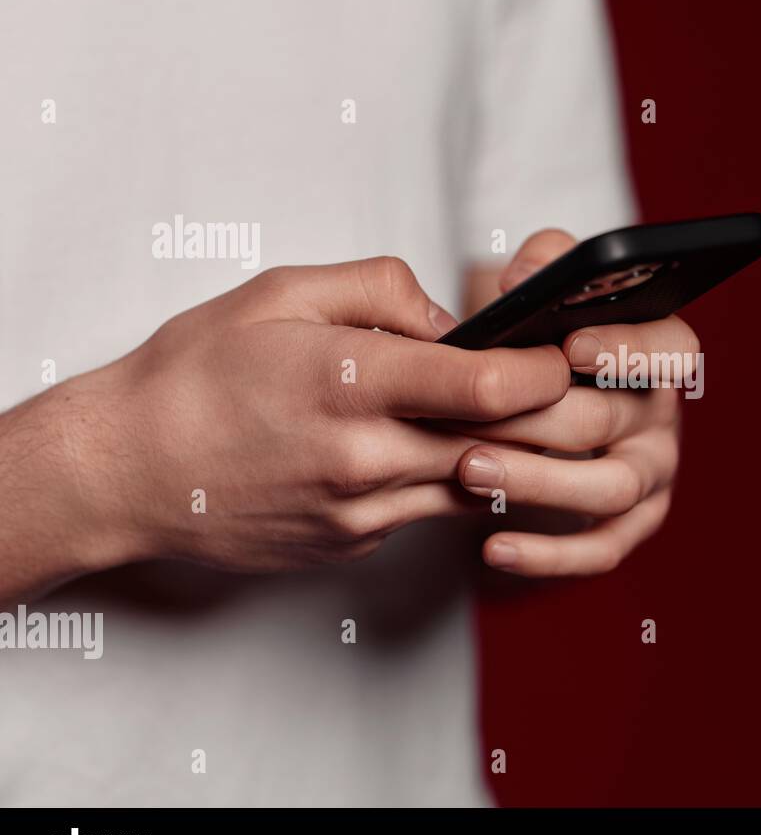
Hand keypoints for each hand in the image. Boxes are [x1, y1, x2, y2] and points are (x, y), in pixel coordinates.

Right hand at [12, 256, 570, 583]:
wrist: (125, 471)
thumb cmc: (193, 375)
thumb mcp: (279, 293)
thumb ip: (381, 291)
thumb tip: (453, 321)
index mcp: (350, 382)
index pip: (490, 387)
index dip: (544, 370)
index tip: (559, 353)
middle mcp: (366, 458)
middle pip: (501, 443)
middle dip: (544, 414)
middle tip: (562, 385)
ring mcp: (363, 512)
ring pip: (474, 484)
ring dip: (501, 449)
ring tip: (502, 413)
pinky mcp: (355, 543)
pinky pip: (426, 510)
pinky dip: (442, 478)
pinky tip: (423, 448)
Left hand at [453, 230, 697, 576]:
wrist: (529, 403)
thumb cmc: (538, 340)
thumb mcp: (545, 287)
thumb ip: (543, 263)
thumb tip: (521, 280)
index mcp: (657, 352)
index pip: (672, 348)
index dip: (626, 348)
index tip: (570, 347)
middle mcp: (662, 414)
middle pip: (613, 419)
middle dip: (540, 418)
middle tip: (475, 416)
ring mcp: (652, 473)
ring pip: (610, 488)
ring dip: (538, 482)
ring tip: (471, 470)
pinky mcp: (630, 524)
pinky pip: (602, 548)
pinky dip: (549, 554)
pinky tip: (492, 549)